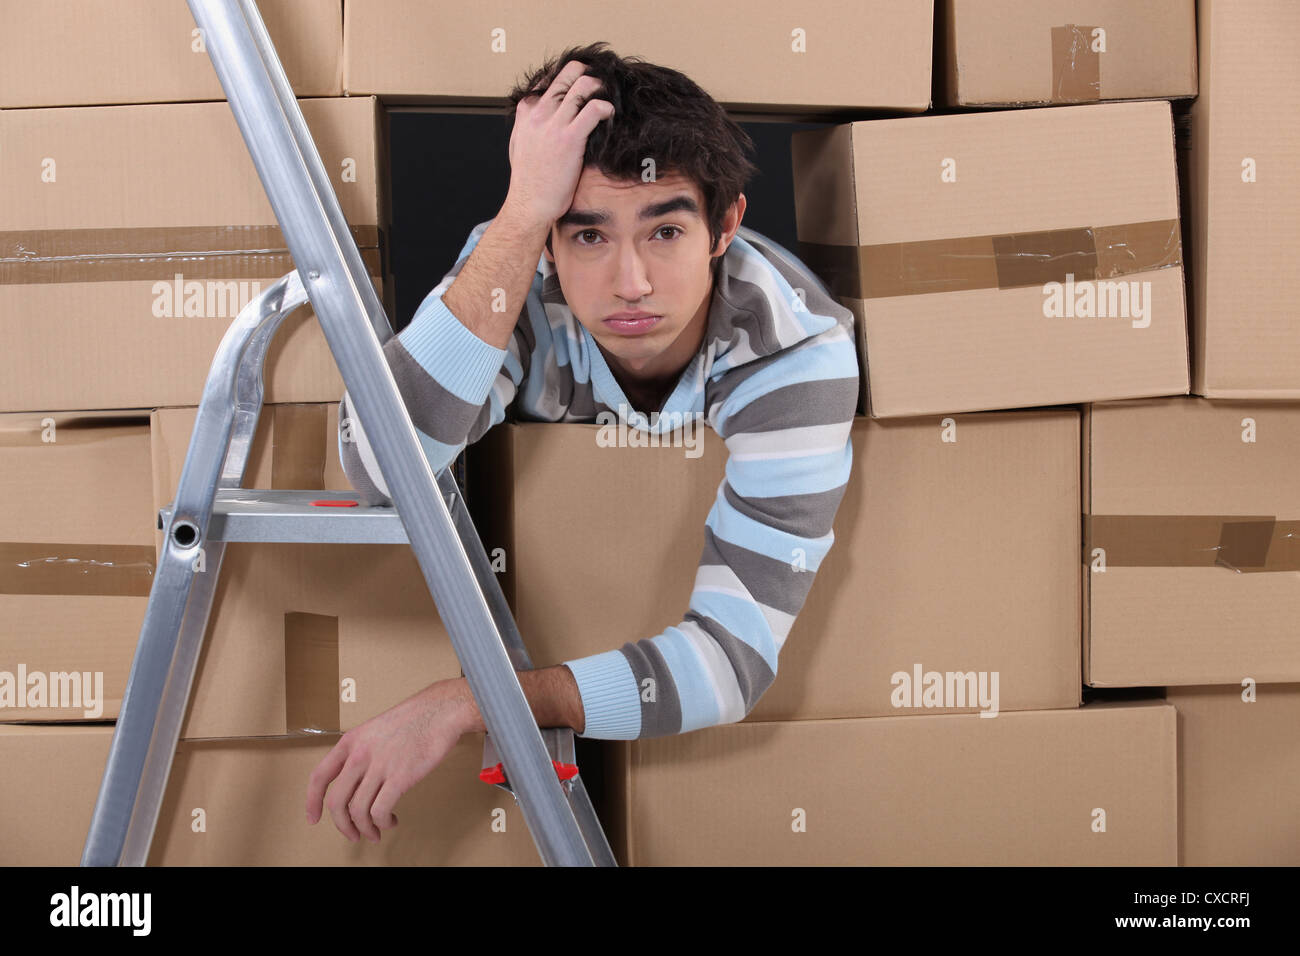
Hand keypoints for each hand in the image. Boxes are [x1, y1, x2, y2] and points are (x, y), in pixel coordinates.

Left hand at [305, 678, 473, 842]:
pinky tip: (391, 820)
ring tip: (377, 831)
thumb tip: (358, 783)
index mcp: (350, 741)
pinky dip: (383, 822)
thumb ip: (362, 752)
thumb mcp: (375, 729)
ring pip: (357, 811)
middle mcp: (359, 755)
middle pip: (337, 802)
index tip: (314, 818)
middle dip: (343, 825)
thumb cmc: (414, 719)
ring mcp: (378, 766)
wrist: (440, 711)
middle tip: (353, 834)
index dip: (312, 802)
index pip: (319, 776)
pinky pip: (379, 811)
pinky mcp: (399, 777)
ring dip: (366, 829)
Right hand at [504, 59, 615, 227]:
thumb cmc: (528, 180)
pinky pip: (594, 109)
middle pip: (568, 73)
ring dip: (600, 88)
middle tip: (601, 86)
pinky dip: (606, 108)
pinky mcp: (570, 138)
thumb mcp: (519, 144)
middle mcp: (538, 112)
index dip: (570, 76)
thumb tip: (537, 115)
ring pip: (582, 85)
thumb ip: (527, 124)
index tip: (583, 83)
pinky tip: (610, 115)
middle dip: (589, 74)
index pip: (550, 77)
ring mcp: (553, 124)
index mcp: (526, 111)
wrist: (529, 204)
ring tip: (608, 99)